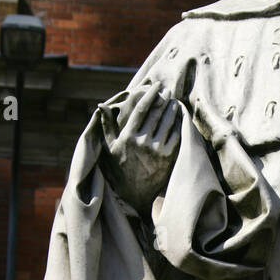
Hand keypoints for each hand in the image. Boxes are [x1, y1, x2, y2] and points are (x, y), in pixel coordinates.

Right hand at [99, 81, 179, 212]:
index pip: (142, 109)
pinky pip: (176, 135)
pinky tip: (179, 118)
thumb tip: (100, 105)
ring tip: (173, 102)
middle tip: (167, 92)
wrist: (135, 194)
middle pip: (157, 113)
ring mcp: (157, 150)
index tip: (155, 86)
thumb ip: (106, 126)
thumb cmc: (121, 168)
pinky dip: (179, 124)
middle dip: (163, 99)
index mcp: (128, 137)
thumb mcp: (110, 147)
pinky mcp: (168, 157)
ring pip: (168, 122)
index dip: (150, 95)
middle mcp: (143, 142)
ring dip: (172, 109)